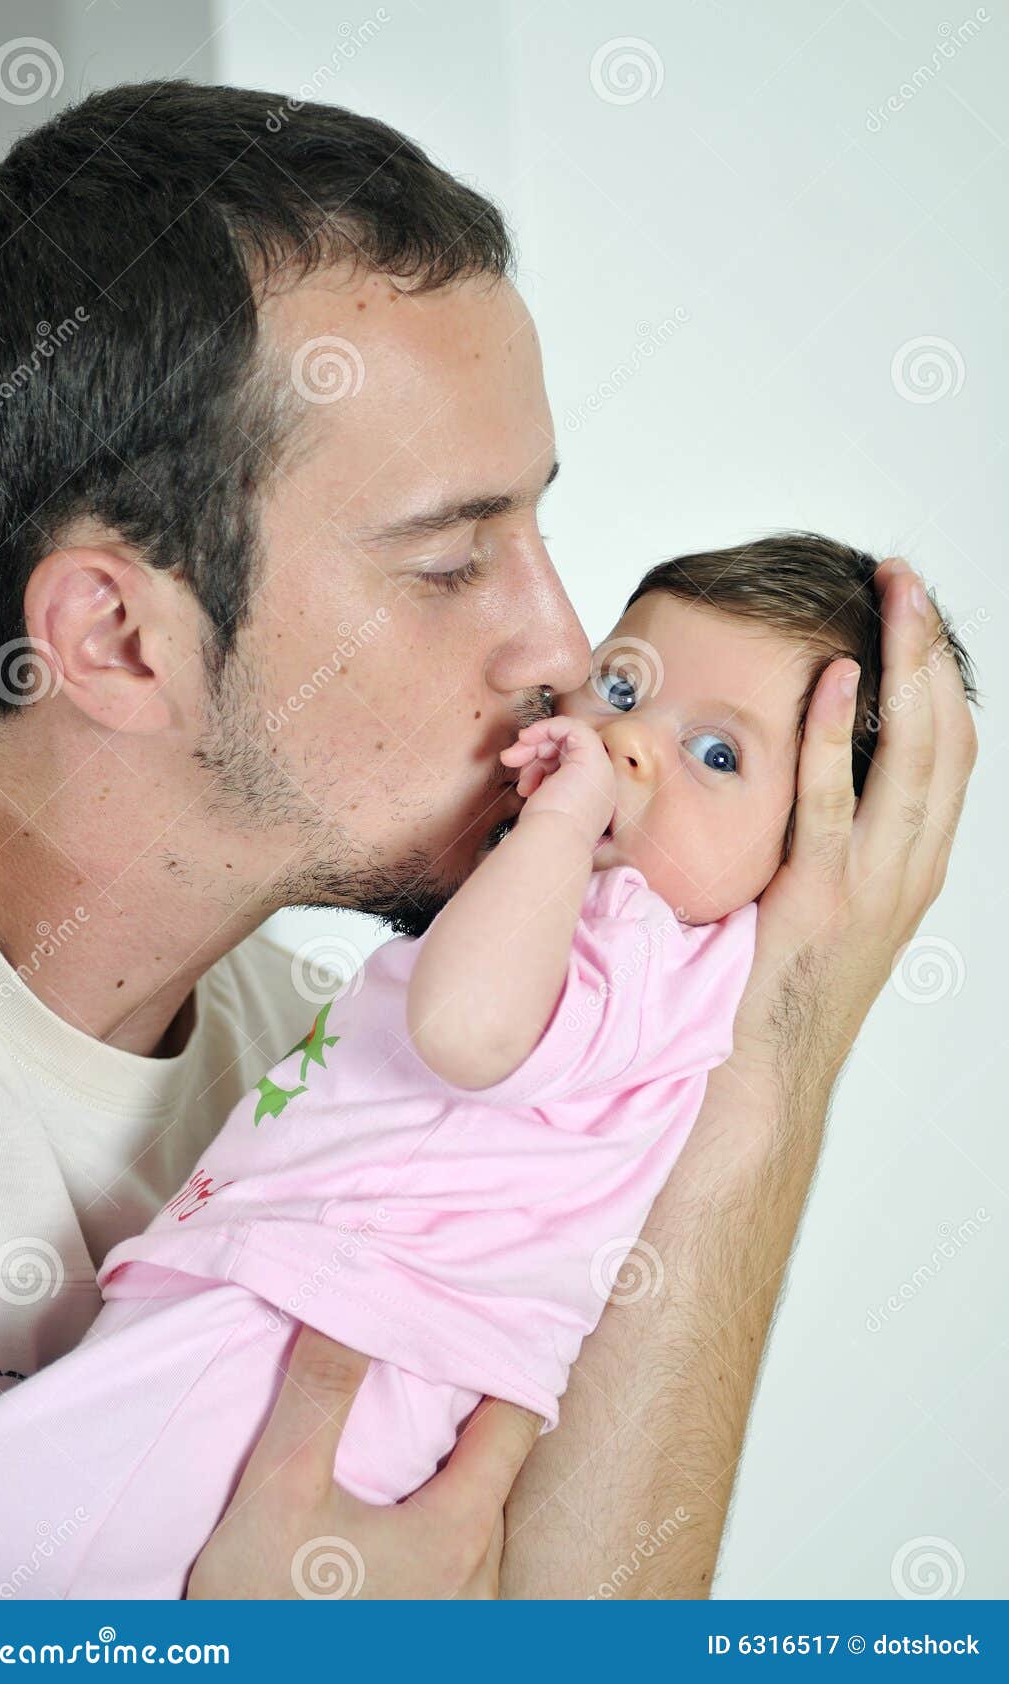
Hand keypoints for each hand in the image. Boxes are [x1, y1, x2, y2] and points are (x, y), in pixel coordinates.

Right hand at [186, 1326, 541, 1599]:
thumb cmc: (265, 1611)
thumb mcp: (280, 1490)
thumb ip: (319, 1393)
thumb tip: (345, 1303)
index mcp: (459, 1535)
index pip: (516, 1421)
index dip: (502, 1364)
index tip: (478, 1322)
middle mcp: (481, 1584)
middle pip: (494, 1470)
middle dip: (466, 1421)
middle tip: (431, 1367)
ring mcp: (466, 1622)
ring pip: (476, 1520)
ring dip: (449, 1480)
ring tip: (407, 1439)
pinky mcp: (439, 1645)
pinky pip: (458, 1566)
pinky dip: (436, 1527)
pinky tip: (391, 1516)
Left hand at [500, 714, 614, 847]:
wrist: (552, 844)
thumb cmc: (543, 836)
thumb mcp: (542, 805)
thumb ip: (543, 786)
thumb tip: (527, 774)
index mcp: (590, 798)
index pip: (568, 767)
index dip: (542, 765)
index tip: (521, 777)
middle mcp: (599, 783)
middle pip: (565, 751)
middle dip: (533, 751)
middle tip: (509, 760)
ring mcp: (599, 769)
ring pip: (566, 739)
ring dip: (533, 744)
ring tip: (511, 760)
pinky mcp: (592, 755)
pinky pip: (572, 726)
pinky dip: (546, 727)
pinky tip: (526, 738)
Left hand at [738, 557, 977, 1084]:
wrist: (764, 1071)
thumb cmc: (775, 981)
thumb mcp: (819, 895)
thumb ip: (825, 834)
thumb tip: (794, 764)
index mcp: (917, 862)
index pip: (951, 751)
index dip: (941, 678)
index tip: (915, 615)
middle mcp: (913, 867)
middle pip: (947, 737)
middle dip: (930, 651)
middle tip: (906, 579)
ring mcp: (878, 886)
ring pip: (913, 759)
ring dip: (904, 670)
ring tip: (891, 599)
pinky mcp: (827, 901)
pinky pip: (837, 805)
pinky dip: (841, 739)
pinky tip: (836, 680)